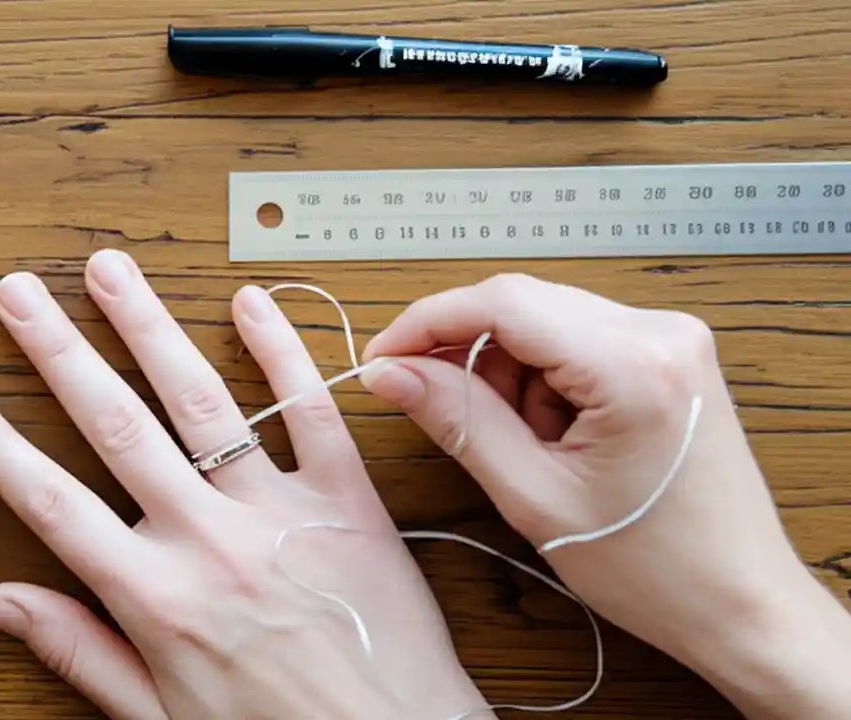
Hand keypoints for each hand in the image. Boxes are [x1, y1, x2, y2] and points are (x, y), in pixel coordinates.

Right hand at [0, 249, 491, 719]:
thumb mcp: (160, 716)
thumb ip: (79, 652)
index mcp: (156, 598)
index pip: (50, 502)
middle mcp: (209, 542)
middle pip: (117, 428)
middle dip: (59, 354)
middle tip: (21, 295)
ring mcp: (277, 512)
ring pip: (200, 402)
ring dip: (148, 329)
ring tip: (110, 272)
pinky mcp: (346, 499)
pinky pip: (309, 410)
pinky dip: (281, 352)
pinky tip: (250, 303)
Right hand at [360, 273, 850, 718]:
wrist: (740, 601)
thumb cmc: (652, 568)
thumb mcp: (534, 496)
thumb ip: (457, 420)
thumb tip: (390, 371)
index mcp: (633, 364)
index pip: (503, 303)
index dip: (427, 322)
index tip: (382, 356)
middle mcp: (660, 331)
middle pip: (523, 304)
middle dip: (466, 352)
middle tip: (426, 402)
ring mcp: (671, 338)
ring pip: (546, 321)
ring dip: (509, 372)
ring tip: (522, 446)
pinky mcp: (669, 354)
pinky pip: (577, 340)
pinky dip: (543, 380)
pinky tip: (551, 436)